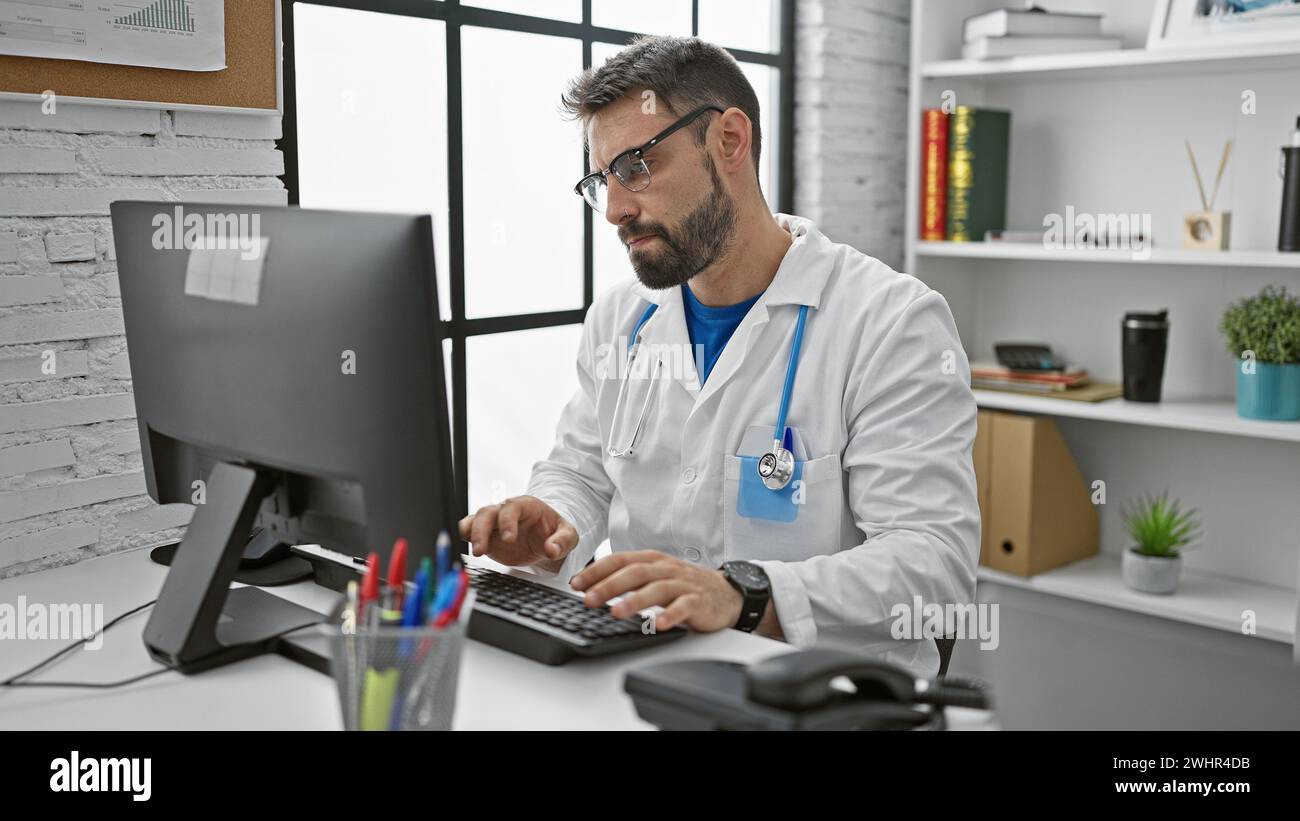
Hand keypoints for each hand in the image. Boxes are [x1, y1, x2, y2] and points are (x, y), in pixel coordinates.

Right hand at [458, 496, 578, 567]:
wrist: (544, 538)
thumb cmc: (554, 531)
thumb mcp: (567, 535)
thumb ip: (562, 541)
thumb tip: (552, 550)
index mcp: (526, 506)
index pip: (512, 508)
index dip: (507, 522)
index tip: (509, 539)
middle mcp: (505, 511)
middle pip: (487, 512)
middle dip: (482, 530)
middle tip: (482, 550)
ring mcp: (493, 523)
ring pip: (474, 520)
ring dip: (469, 533)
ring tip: (471, 550)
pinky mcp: (485, 535)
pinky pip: (469, 532)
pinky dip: (462, 537)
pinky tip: (458, 546)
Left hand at [569, 551, 742, 632]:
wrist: (725, 592)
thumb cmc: (684, 585)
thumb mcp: (655, 575)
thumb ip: (629, 579)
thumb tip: (592, 588)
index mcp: (652, 560)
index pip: (620, 560)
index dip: (597, 571)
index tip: (576, 584)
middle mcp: (666, 569)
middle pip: (635, 573)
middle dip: (609, 586)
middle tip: (589, 599)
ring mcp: (683, 584)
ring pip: (656, 589)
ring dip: (635, 601)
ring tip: (616, 613)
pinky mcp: (698, 601)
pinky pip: (683, 606)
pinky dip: (670, 615)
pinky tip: (658, 623)